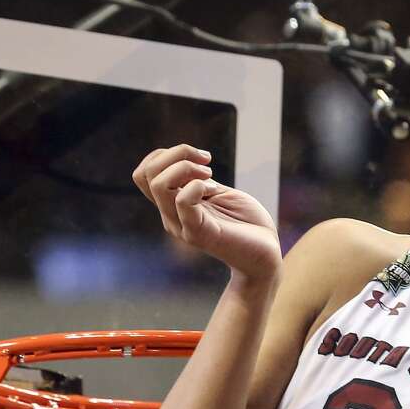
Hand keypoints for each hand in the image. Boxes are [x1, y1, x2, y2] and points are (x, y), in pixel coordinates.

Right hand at [133, 144, 281, 284]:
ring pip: (159, 184)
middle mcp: (171, 216)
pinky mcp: (198, 235)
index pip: (144, 174)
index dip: (166, 155)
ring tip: (211, 176)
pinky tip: (215, 190)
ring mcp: (181, 226)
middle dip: (176, 154)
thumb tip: (182, 160)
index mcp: (172, 205)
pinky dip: (199, 185)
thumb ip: (196, 179)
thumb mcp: (216, 192)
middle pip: (146, 174)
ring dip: (186, 167)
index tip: (199, 159)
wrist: (265, 254)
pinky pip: (183, 201)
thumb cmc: (245, 222)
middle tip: (207, 163)